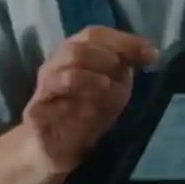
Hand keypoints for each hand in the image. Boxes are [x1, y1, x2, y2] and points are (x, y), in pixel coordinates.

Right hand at [21, 27, 157, 174]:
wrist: (55, 149)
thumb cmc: (86, 113)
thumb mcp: (113, 88)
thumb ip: (125, 68)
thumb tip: (150, 53)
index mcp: (73, 54)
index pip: (94, 34)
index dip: (123, 41)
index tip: (149, 54)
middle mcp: (55, 65)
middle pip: (76, 48)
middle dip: (106, 57)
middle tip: (121, 71)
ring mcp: (43, 89)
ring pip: (63, 73)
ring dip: (91, 77)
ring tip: (107, 87)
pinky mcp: (35, 115)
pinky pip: (50, 104)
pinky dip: (72, 104)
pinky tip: (87, 111)